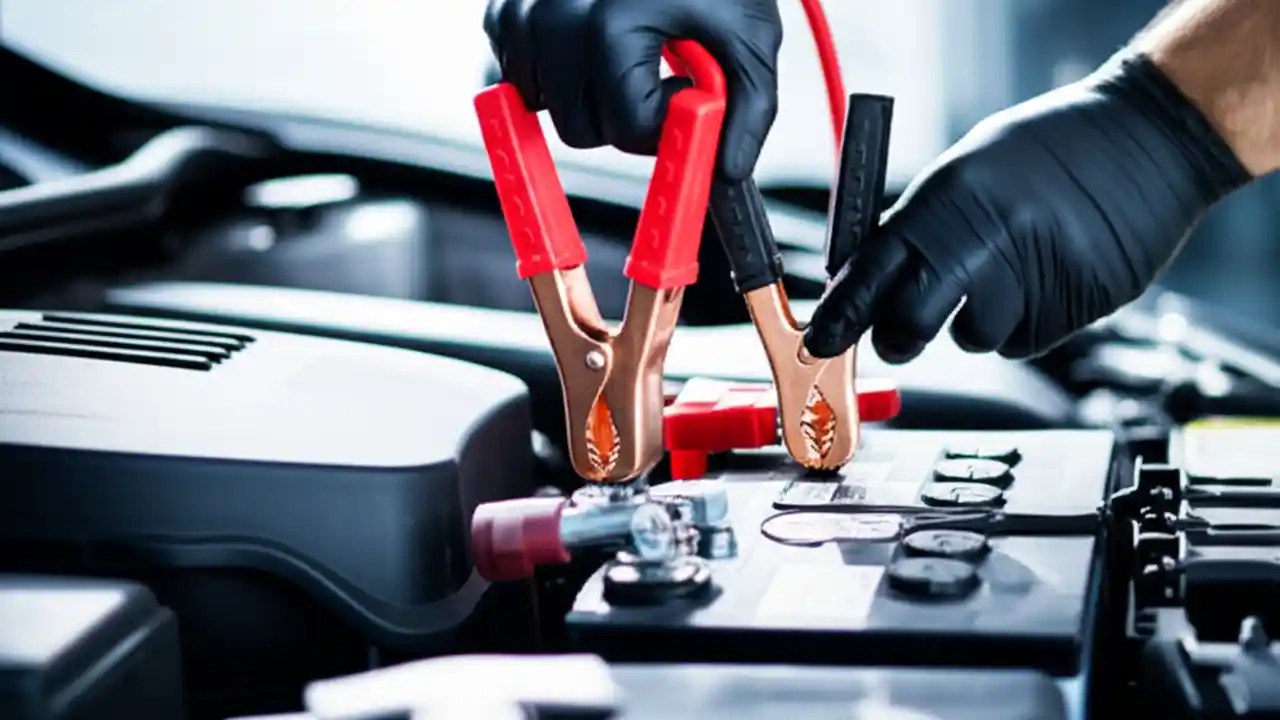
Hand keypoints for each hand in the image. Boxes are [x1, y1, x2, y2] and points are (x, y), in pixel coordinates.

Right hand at [483, 0, 781, 180]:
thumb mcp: (749, 38)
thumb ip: (747, 113)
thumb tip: (726, 175)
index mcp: (611, 22)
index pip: (628, 128)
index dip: (666, 120)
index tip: (684, 81)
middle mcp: (555, 14)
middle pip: (581, 129)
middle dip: (625, 116)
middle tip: (655, 70)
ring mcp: (523, 11)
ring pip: (548, 109)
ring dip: (589, 97)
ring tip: (625, 50)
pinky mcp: (504, 11)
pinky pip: (523, 78)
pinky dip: (558, 74)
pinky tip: (590, 42)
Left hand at [803, 54, 1250, 362]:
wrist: (1146, 139)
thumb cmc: (1043, 153)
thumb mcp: (965, 171)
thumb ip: (918, 228)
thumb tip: (863, 287)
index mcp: (947, 199)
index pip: (873, 271)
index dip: (842, 315)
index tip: (821, 342)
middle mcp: (985, 241)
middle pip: (912, 325)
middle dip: (900, 337)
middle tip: (904, 331)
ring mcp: (1032, 277)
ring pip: (974, 340)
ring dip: (978, 322)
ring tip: (1011, 270)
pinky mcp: (1075, 307)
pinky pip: (1025, 342)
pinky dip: (1026, 323)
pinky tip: (1045, 278)